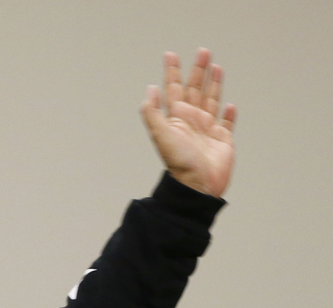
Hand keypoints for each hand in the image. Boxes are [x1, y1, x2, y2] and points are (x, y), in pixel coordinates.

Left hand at [142, 48, 236, 197]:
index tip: (170, 54)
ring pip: (211, 100)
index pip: (173, 88)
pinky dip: (228, 114)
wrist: (198, 185)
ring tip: (217, 66)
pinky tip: (229, 105)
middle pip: (195, 89)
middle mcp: (191, 121)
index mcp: (176, 118)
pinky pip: (226, 123)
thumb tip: (150, 88)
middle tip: (203, 51)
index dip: (171, 71)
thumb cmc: (179, 161)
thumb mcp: (161, 134)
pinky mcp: (223, 140)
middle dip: (198, 70)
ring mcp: (207, 130)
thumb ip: (153, 112)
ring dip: (214, 84)